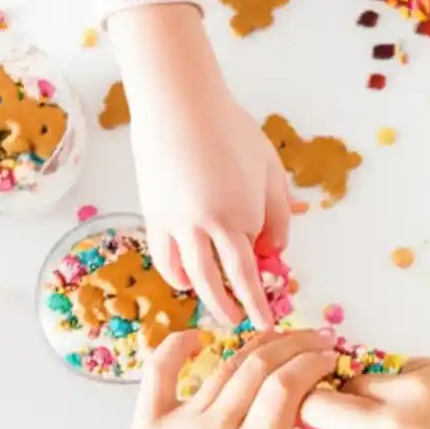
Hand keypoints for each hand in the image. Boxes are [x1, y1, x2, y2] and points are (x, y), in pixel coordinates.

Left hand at [95, 329, 335, 428]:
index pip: (288, 386)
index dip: (313, 362)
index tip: (331, 357)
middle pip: (261, 366)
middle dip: (295, 345)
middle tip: (317, 341)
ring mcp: (179, 421)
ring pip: (224, 366)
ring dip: (257, 345)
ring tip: (280, 339)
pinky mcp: (148, 421)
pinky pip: (160, 371)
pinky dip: (177, 345)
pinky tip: (198, 335)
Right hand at [132, 94, 289, 329]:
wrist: (178, 105)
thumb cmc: (231, 131)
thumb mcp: (270, 170)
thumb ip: (277, 215)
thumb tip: (272, 251)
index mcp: (239, 217)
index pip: (250, 273)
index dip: (258, 300)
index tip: (267, 321)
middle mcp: (205, 228)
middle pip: (220, 284)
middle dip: (234, 309)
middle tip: (244, 323)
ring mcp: (175, 224)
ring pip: (189, 277)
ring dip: (206, 298)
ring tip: (217, 309)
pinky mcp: (152, 216)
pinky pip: (165, 259)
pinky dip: (177, 275)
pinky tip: (187, 280)